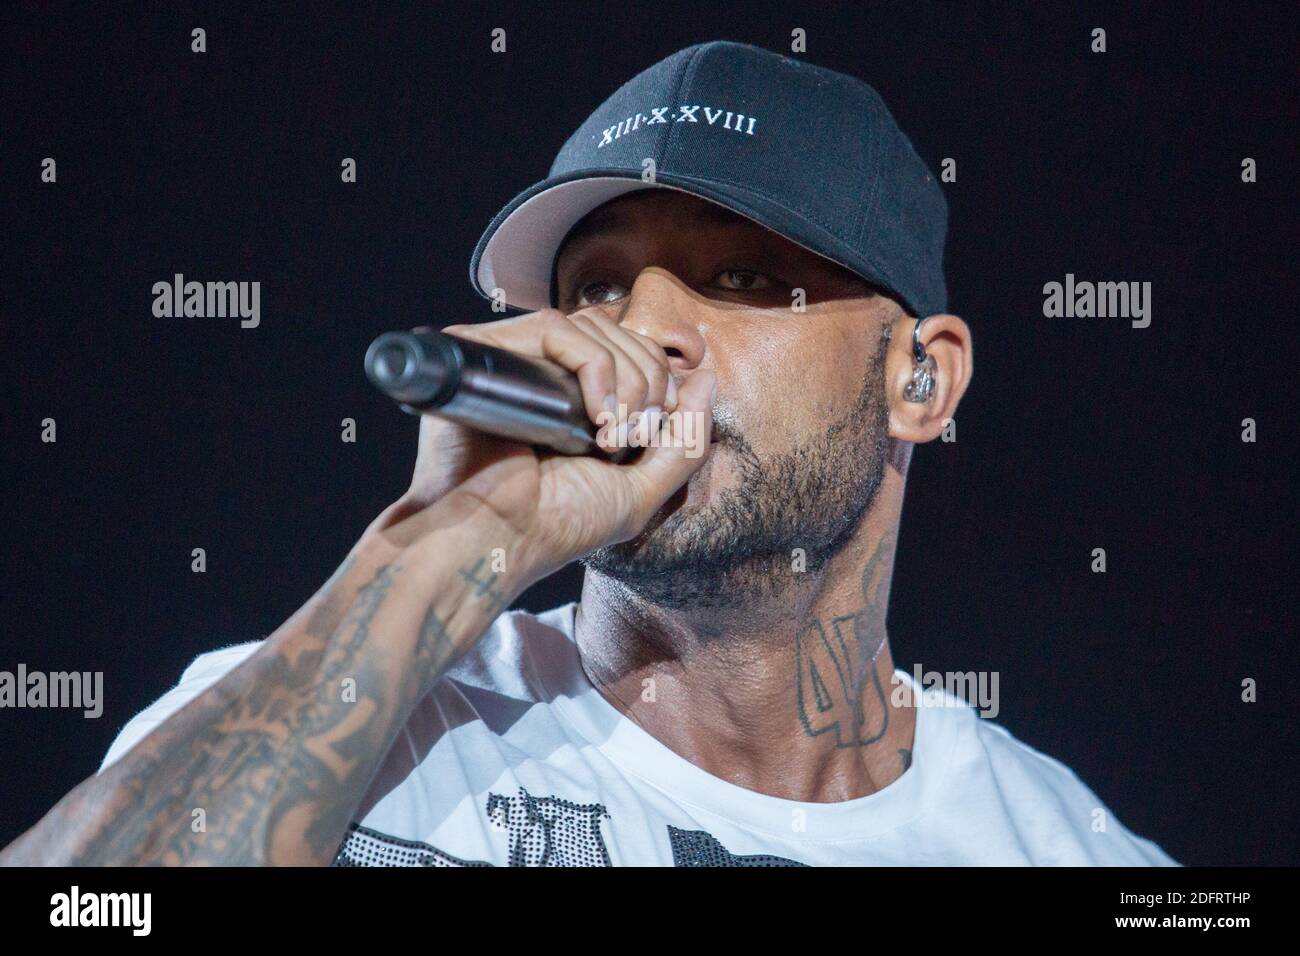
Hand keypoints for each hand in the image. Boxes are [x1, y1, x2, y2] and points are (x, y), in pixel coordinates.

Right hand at [385, 308, 715, 582]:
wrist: (500, 540)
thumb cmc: (557, 526)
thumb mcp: (641, 490)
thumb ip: (683, 439)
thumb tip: (707, 377)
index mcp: (572, 396)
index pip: (627, 349)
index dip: (657, 378)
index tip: (654, 429)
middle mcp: (541, 372)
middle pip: (615, 332)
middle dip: (646, 382)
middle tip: (629, 438)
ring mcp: (513, 360)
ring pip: (591, 326)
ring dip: (624, 380)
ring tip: (609, 436)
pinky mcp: (486, 353)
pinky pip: (556, 328)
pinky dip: (594, 367)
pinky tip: (592, 415)